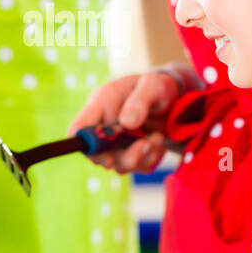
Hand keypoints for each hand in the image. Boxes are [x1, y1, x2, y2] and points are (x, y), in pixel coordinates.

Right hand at [68, 71, 182, 172]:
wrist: (172, 98)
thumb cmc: (157, 87)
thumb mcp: (153, 86)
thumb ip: (139, 101)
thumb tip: (126, 123)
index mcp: (101, 104)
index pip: (79, 128)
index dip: (87, 146)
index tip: (109, 158)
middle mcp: (103, 125)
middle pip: (100, 155)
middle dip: (127, 156)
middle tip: (148, 144)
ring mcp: (116, 142)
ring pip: (120, 164)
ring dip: (143, 155)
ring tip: (158, 136)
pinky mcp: (130, 153)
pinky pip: (138, 167)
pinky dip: (152, 158)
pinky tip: (158, 141)